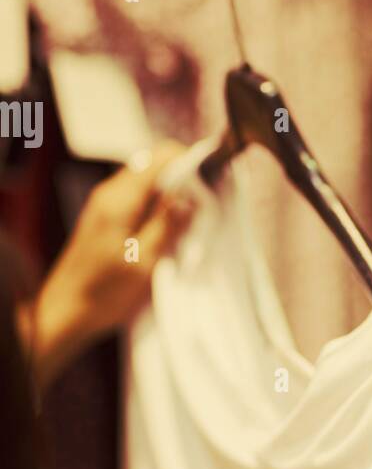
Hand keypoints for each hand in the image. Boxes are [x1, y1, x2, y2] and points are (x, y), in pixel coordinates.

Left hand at [23, 143, 195, 388]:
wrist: (66, 310)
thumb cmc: (105, 292)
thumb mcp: (144, 261)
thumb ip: (167, 224)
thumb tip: (189, 196)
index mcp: (121, 199)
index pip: (161, 157)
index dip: (189, 164)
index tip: (209, 185)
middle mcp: (110, 192)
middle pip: (153, 165)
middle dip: (181, 180)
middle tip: (200, 209)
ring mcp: (104, 203)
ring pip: (145, 180)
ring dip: (168, 194)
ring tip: (185, 222)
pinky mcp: (104, 216)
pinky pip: (135, 196)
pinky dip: (154, 205)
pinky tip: (164, 230)